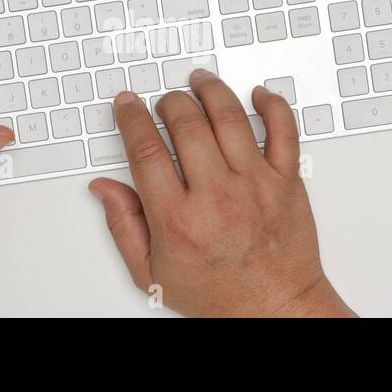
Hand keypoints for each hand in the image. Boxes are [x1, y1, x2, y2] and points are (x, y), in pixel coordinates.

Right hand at [89, 69, 353, 316]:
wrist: (274, 309)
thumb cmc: (220, 294)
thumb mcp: (152, 274)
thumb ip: (124, 226)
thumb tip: (105, 189)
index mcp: (178, 219)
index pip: (146, 149)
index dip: (131, 118)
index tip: (127, 105)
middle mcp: (217, 196)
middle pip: (185, 123)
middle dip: (168, 101)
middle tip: (163, 100)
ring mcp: (255, 185)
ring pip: (230, 116)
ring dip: (210, 90)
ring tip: (200, 81)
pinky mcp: (286, 182)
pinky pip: (284, 130)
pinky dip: (272, 105)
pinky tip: (258, 96)